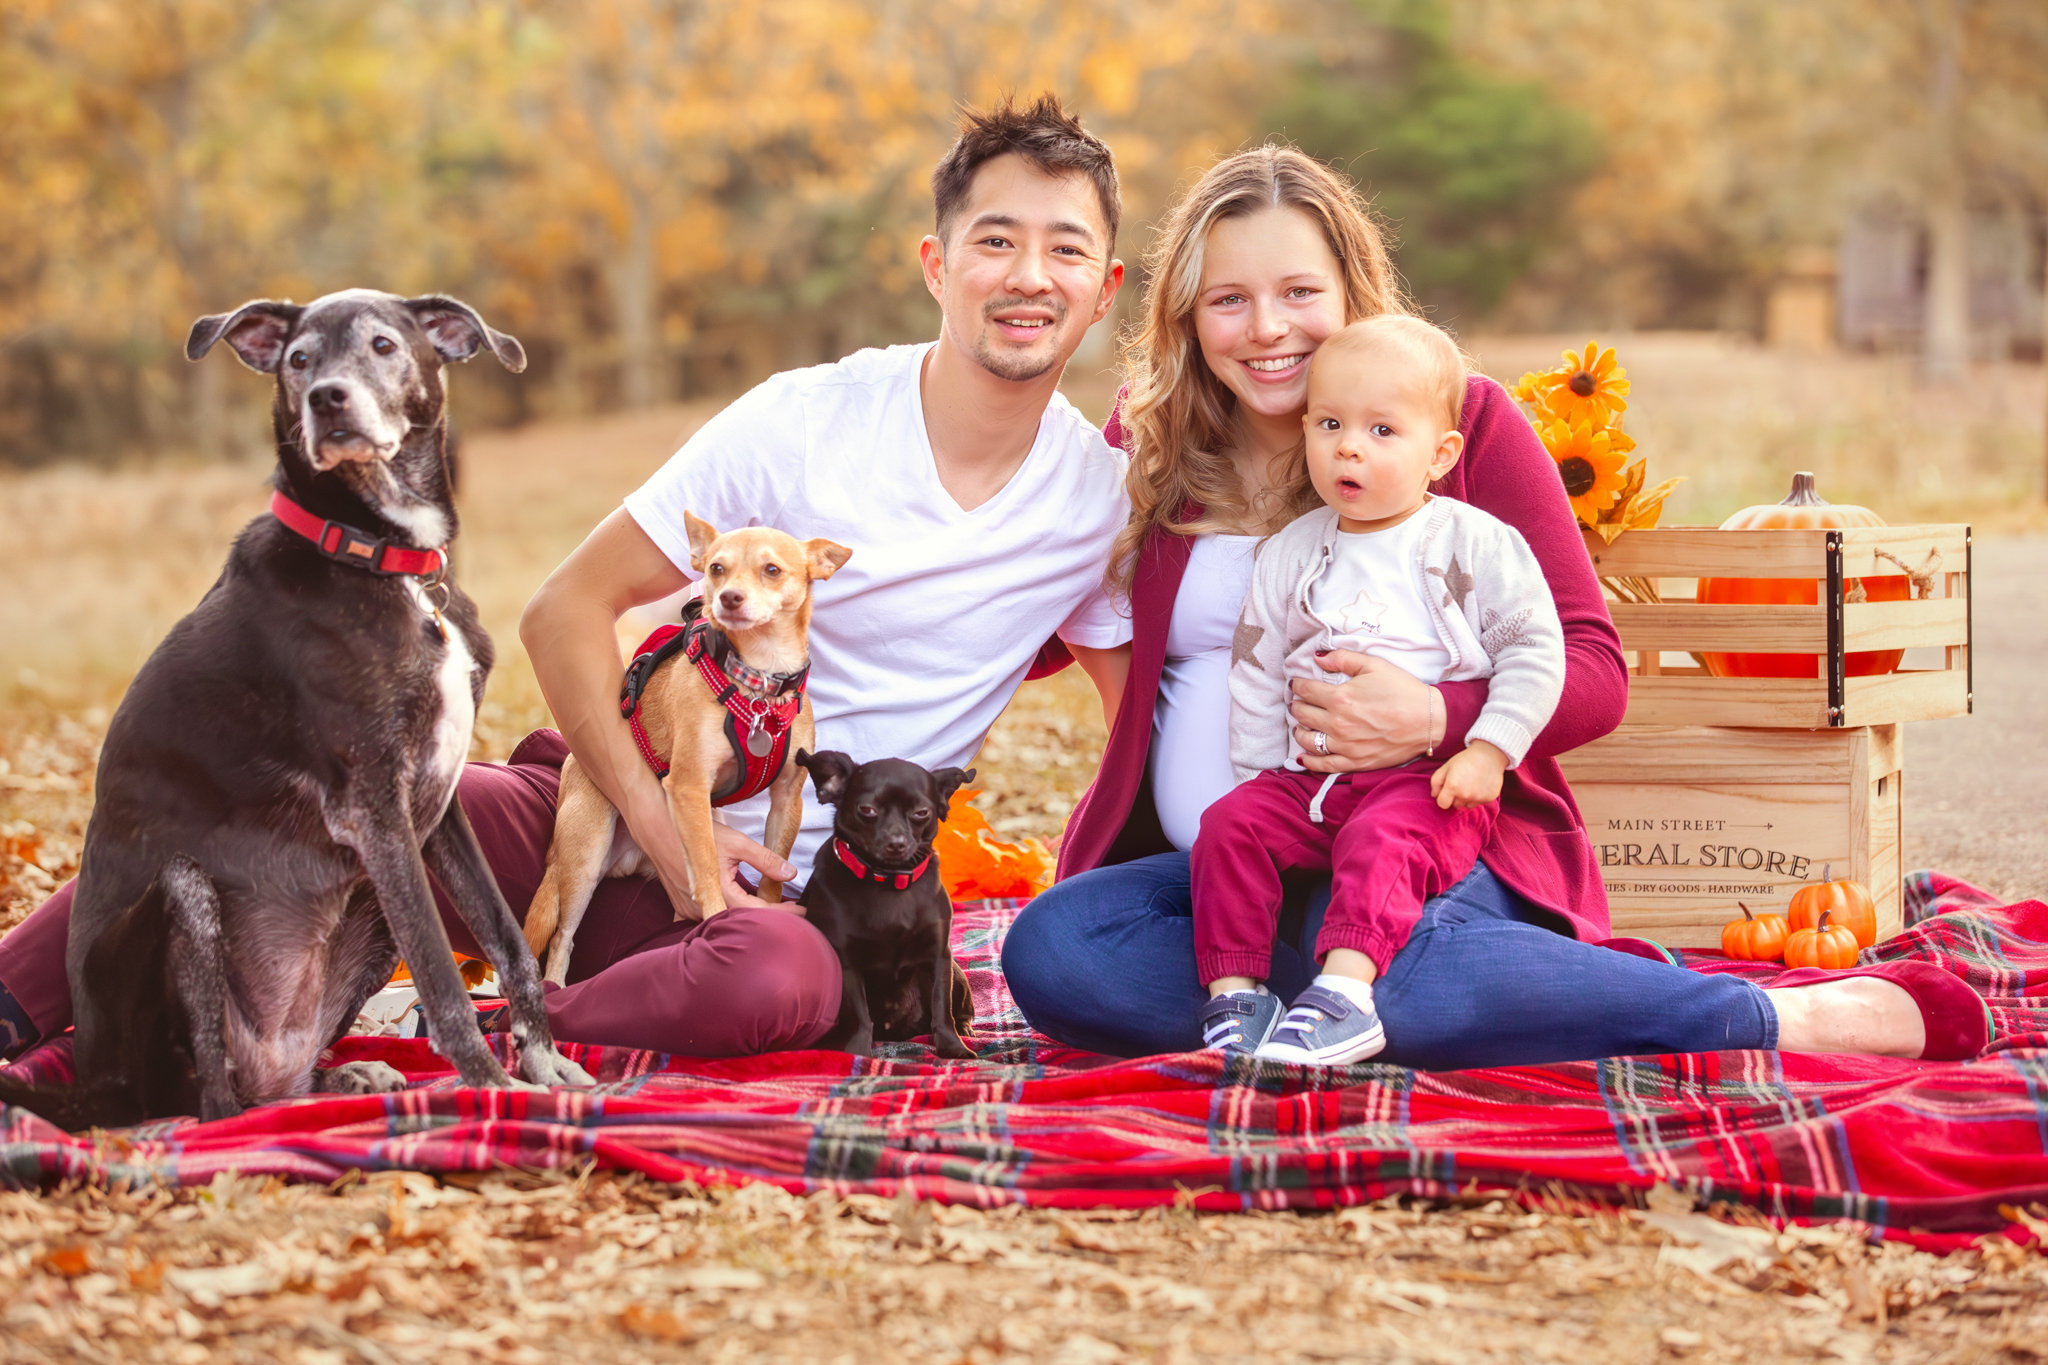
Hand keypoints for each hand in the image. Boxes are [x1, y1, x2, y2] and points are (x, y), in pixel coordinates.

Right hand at [621, 787, 798, 919]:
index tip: (800, 908)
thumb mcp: (738, 842)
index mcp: (720, 893)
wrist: (658, 830)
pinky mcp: (683, 906)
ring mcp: (690, 909)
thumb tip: (790, 873)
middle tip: (789, 906)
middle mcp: (704, 907)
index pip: (758, 912)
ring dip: (745, 913)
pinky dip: (723, 912)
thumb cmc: (696, 834)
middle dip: (768, 914)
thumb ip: (765, 860)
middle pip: (742, 919)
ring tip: (769, 906)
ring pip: (724, 918)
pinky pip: (706, 915)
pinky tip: (735, 908)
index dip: (783, 912)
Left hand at [1290, 651, 1439, 772]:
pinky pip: (1323, 765)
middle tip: (1298, 702)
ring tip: (1301, 725)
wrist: (1429, 720)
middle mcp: (1337, 723)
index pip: (1305, 690)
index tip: (1297, 683)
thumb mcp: (1374, 665)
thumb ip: (1343, 659)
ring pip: (1307, 740)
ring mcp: (1345, 745)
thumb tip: (1318, 657)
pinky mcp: (1355, 762)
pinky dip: (1308, 761)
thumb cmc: (1403, 690)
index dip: (1297, 684)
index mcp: (1340, 698)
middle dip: (1297, 705)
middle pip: (1302, 714)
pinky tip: (1302, 756)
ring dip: (1299, 730)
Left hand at [1430, 742, 1506, 809]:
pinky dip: (1479, 796)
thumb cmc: (1465, 760)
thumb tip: (1434, 795)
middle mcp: (1465, 795)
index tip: (1447, 791)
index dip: (1443, 798)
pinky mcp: (1489, 798)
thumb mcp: (1446, 767)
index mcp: (1452, 787)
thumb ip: (1436, 782)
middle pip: (1455, 806)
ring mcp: (1478, 798)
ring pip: (1468, 806)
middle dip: (1455, 798)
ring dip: (1467, 799)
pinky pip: (1480, 803)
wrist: (1489, 755)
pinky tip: (1480, 785)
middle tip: (1461, 784)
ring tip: (1471, 784)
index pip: (1442, 804)